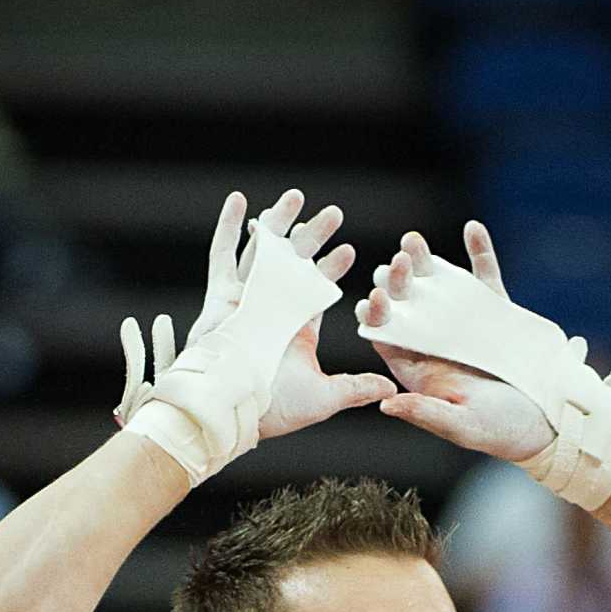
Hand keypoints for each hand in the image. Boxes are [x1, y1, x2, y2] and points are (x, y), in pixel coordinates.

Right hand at [114, 191, 379, 483]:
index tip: (350, 250)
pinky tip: (239, 201)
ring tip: (296, 197)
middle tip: (334, 213)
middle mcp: (273, 308)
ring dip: (279, 223)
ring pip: (263, 251)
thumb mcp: (324, 398)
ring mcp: (246, 298)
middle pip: (295, 262)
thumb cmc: (274, 410)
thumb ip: (355, 388)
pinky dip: (229, 227)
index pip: (319, 289)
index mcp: (298, 327)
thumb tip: (390, 388)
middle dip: (314, 236)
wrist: (231, 414)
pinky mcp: (221, 297)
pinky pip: (223, 255)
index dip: (332, 268)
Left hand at [358, 221, 560, 460]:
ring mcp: (465, 324)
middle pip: (407, 306)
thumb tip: (386, 403)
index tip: (374, 298)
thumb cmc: (500, 432)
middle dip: (397, 283)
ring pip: (438, 287)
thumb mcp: (461, 427)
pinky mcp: (496, 313)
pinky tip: (472, 229)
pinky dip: (479, 253)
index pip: (387, 337)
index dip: (377, 317)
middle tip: (396, 263)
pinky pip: (485, 278)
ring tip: (413, 241)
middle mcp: (436, 342)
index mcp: (419, 369)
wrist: (548, 422)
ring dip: (425, 263)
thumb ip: (425, 413)